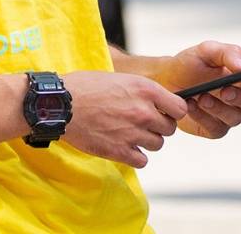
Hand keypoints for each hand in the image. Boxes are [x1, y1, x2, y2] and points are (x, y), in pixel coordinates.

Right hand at [61, 70, 185, 167]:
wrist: (61, 104)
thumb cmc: (85, 87)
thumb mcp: (120, 78)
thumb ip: (142, 91)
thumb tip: (158, 100)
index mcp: (146, 90)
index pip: (180, 108)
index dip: (173, 111)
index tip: (165, 112)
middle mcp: (143, 112)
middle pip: (170, 129)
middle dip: (159, 127)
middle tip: (144, 123)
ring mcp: (132, 133)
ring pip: (158, 144)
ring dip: (148, 141)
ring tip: (131, 134)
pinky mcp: (119, 151)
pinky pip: (142, 161)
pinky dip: (136, 156)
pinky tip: (125, 147)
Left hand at [141, 41, 240, 139]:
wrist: (163, 80)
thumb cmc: (189, 64)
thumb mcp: (206, 51)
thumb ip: (228, 55)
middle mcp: (240, 97)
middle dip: (240, 97)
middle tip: (225, 90)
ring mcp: (227, 115)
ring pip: (235, 117)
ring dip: (218, 108)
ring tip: (200, 97)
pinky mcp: (213, 128)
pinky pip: (216, 128)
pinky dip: (203, 117)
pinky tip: (190, 106)